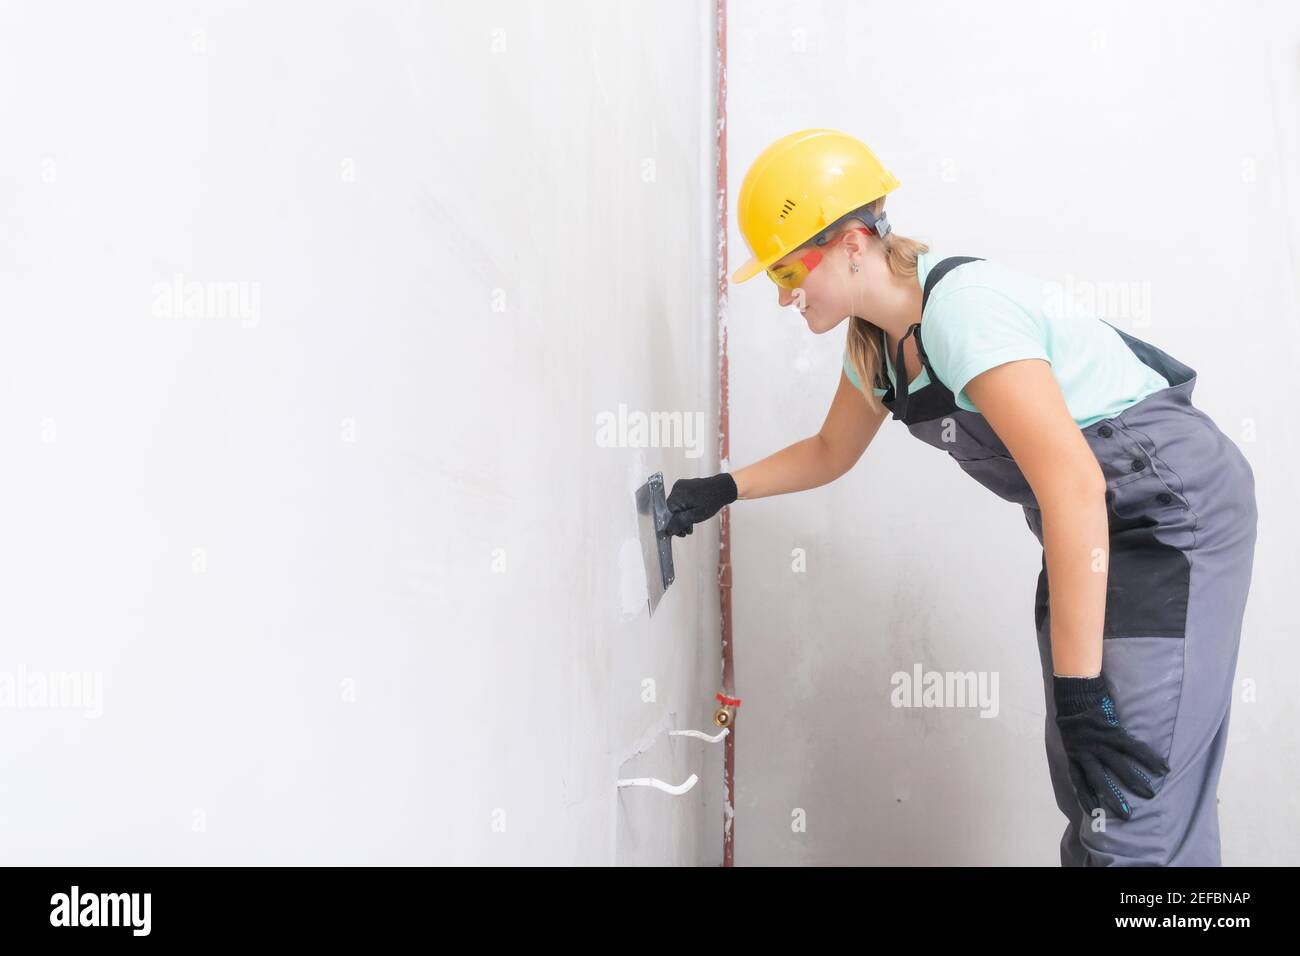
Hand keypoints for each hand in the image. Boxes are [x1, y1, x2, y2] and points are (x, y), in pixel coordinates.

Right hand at [662, 473, 737, 536]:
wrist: (723, 488)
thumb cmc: (712, 501)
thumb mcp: (696, 516)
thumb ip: (680, 523)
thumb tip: (667, 531)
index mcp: (677, 496)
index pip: (667, 514)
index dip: (674, 525)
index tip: (681, 533)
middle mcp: (676, 489)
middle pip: (671, 509)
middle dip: (679, 521)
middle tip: (688, 530)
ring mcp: (680, 486)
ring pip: (676, 506)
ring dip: (682, 515)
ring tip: (692, 524)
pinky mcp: (684, 486)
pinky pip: (680, 500)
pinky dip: (685, 508)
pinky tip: (692, 514)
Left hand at [1053, 674, 1170, 820]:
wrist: (1074, 688)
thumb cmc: (1073, 709)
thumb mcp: (1070, 733)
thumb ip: (1078, 746)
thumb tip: (1087, 755)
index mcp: (1073, 753)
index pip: (1078, 780)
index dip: (1086, 796)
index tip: (1093, 812)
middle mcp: (1085, 751)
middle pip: (1098, 780)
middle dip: (1113, 798)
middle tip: (1126, 816)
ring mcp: (1099, 742)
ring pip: (1118, 767)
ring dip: (1135, 782)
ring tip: (1150, 794)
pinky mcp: (1113, 731)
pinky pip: (1133, 749)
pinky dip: (1148, 758)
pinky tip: (1163, 768)